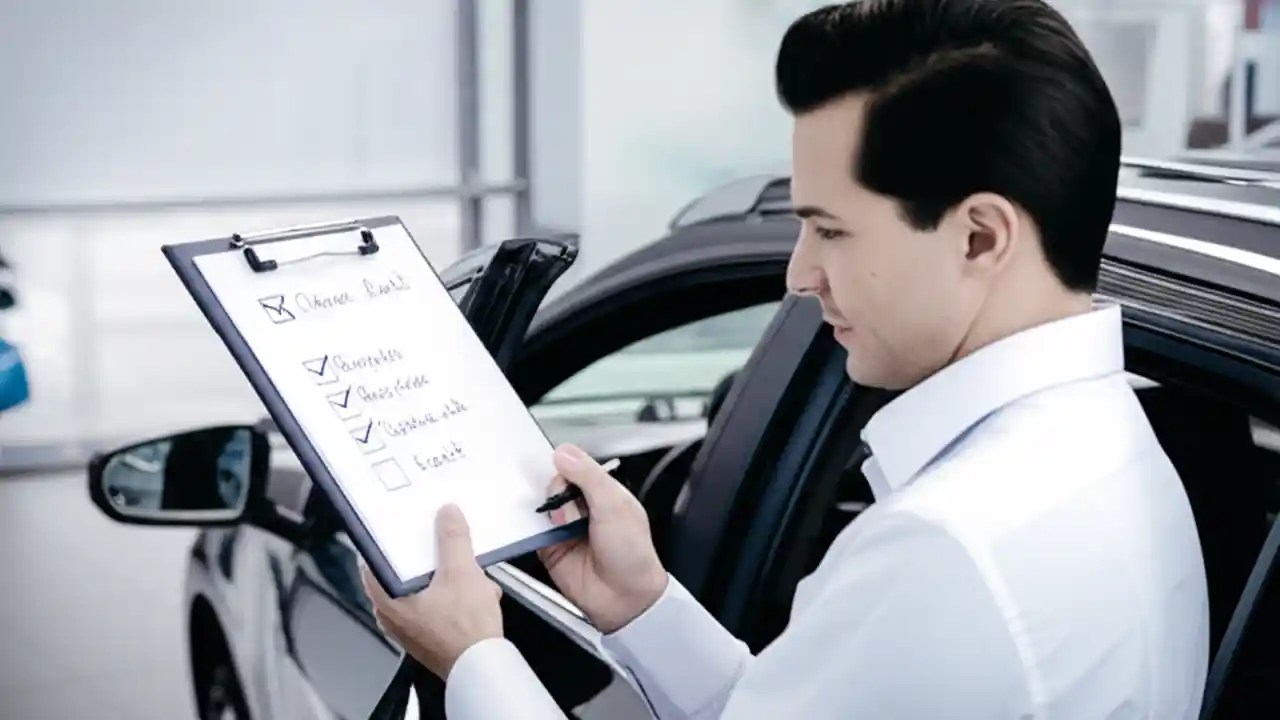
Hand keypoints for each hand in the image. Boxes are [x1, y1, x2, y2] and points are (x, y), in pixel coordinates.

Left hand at [360, 504, 503, 679]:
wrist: (482, 667)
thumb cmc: (463, 629)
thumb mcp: (461, 572)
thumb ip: (452, 539)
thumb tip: (447, 514)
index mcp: (387, 601)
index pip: (372, 560)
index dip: (386, 540)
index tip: (397, 526)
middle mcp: (392, 617)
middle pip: (402, 574)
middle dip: (427, 558)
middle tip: (439, 542)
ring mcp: (410, 629)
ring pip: (424, 590)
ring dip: (447, 577)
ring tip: (468, 570)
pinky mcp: (429, 636)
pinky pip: (436, 606)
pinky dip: (454, 595)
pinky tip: (477, 591)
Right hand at [537, 444, 668, 633]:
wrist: (624, 598)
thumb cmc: (631, 553)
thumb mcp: (614, 506)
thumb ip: (589, 477)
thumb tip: (563, 452)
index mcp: (604, 492)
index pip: (576, 466)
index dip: (565, 464)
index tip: (558, 465)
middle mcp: (583, 507)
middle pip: (555, 483)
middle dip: (557, 490)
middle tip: (572, 508)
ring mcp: (565, 527)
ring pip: (543, 504)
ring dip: (550, 510)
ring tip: (565, 525)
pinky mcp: (549, 546)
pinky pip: (532, 529)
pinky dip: (533, 526)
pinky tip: (547, 530)